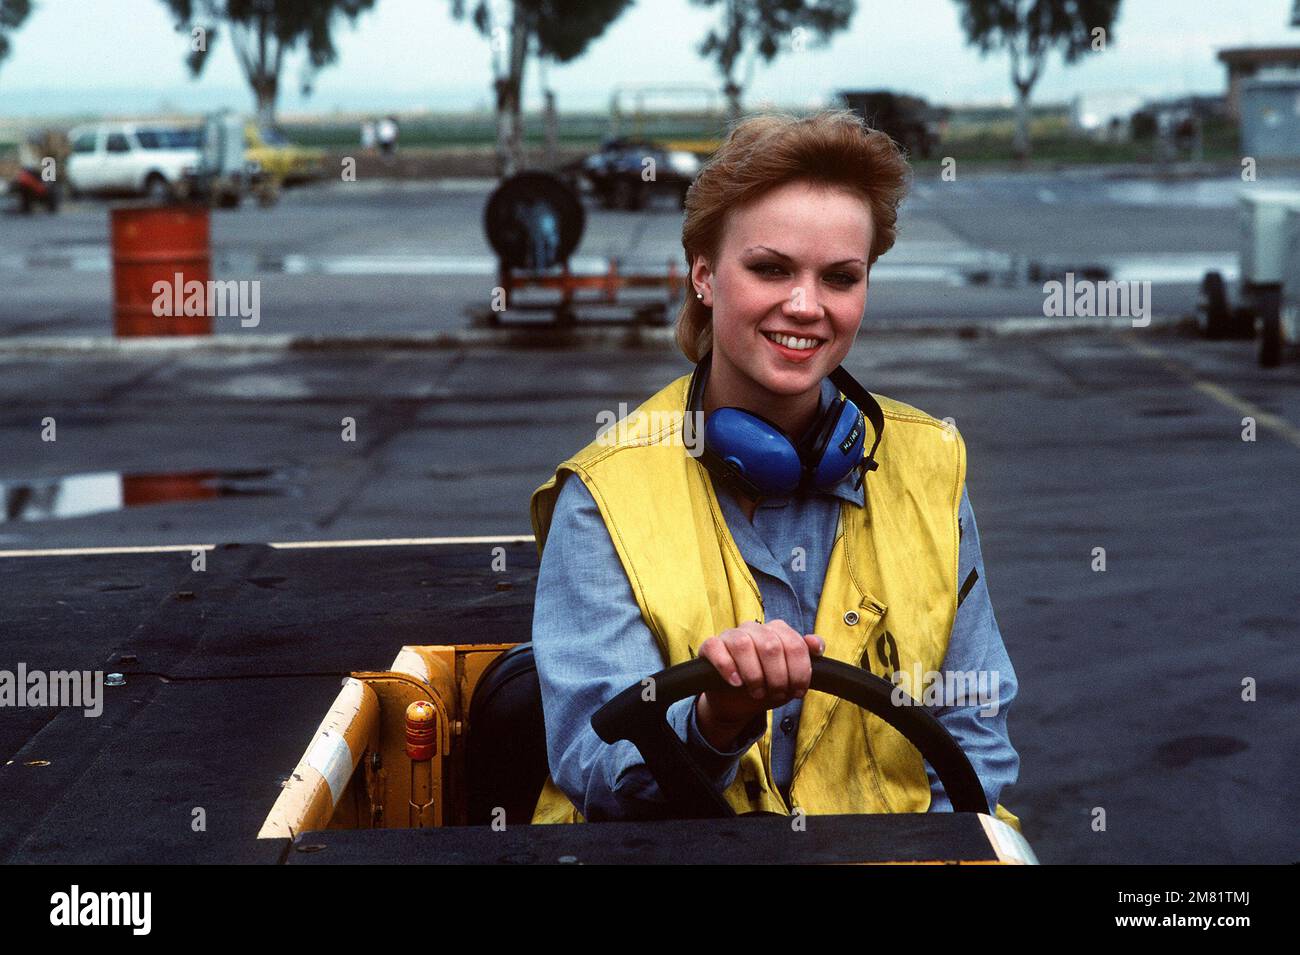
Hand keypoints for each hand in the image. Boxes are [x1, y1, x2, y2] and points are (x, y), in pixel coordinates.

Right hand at [694, 621, 825, 750]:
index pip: (795, 644)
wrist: (736, 703)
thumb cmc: (765, 685)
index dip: (800, 672)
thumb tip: (817, 645)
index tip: (798, 691)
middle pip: (771, 646)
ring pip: (743, 645)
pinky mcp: (710, 645)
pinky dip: (727, 667)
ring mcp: (731, 635)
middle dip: (778, 677)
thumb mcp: (790, 677)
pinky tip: (736, 683)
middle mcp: (754, 628)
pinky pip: (716, 648)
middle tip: (776, 694)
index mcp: (777, 631)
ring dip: (754, 675)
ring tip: (757, 692)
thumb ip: (805, 659)